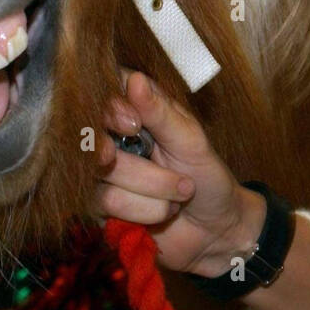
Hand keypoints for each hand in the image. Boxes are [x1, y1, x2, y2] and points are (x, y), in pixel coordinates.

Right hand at [94, 68, 265, 275]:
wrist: (214, 230)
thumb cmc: (207, 176)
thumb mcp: (191, 140)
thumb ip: (160, 113)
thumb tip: (134, 80)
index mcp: (135, 111)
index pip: (103, 94)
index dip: (110, 109)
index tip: (133, 125)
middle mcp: (112, 138)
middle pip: (95, 138)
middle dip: (139, 165)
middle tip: (172, 175)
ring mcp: (101, 173)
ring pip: (103, 175)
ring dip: (153, 190)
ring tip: (180, 193)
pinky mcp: (97, 207)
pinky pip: (105, 204)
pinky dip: (144, 210)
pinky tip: (162, 213)